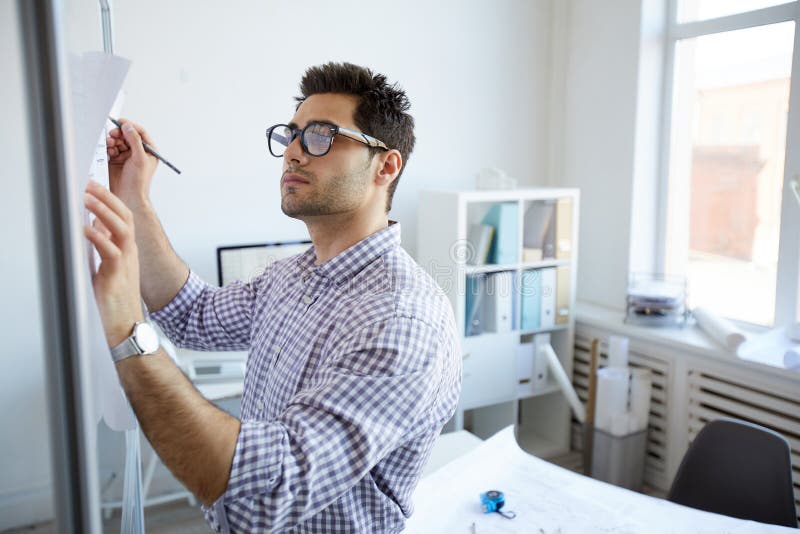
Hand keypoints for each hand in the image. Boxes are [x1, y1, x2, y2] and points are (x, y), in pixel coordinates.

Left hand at [84, 180, 144, 346]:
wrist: (127, 326)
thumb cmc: (117, 302)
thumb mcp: (109, 268)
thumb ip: (104, 247)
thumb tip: (93, 227)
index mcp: (127, 250)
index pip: (123, 217)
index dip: (109, 199)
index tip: (93, 186)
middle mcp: (130, 254)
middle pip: (124, 217)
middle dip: (107, 198)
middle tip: (89, 185)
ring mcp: (126, 264)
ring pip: (121, 230)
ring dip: (103, 212)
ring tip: (87, 199)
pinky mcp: (118, 276)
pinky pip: (111, 252)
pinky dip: (99, 239)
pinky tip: (86, 230)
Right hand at [106, 119, 158, 209]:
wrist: (128, 197)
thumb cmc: (138, 182)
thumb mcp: (140, 159)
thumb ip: (135, 141)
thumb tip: (128, 127)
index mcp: (148, 151)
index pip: (140, 133)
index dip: (130, 126)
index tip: (121, 122)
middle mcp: (138, 152)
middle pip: (127, 135)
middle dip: (119, 134)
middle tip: (113, 134)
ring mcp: (126, 156)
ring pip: (118, 141)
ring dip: (113, 141)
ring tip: (111, 145)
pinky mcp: (115, 160)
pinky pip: (111, 149)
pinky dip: (109, 148)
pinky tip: (109, 151)